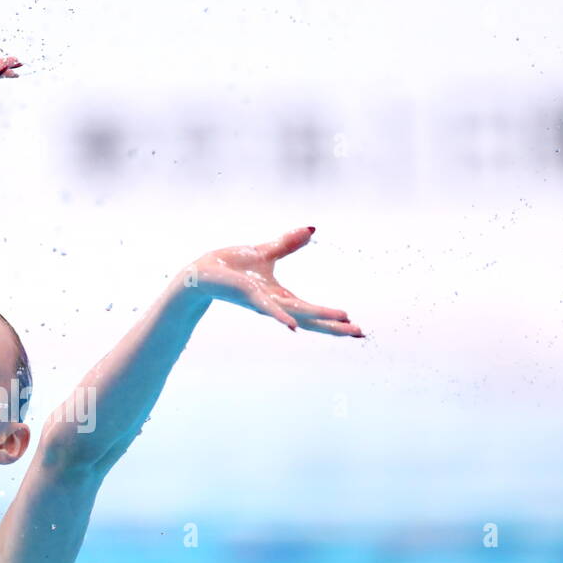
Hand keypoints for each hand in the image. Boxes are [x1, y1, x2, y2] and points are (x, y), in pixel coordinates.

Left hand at [174, 226, 362, 335]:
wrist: (203, 272)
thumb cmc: (230, 266)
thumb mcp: (266, 252)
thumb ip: (288, 244)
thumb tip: (311, 229)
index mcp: (281, 297)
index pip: (312, 311)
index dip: (333, 319)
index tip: (356, 327)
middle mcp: (276, 304)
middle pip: (311, 318)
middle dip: (335, 326)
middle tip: (360, 333)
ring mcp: (264, 303)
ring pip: (297, 313)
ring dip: (321, 318)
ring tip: (344, 324)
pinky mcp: (249, 297)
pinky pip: (268, 309)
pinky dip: (281, 318)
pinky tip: (294, 328)